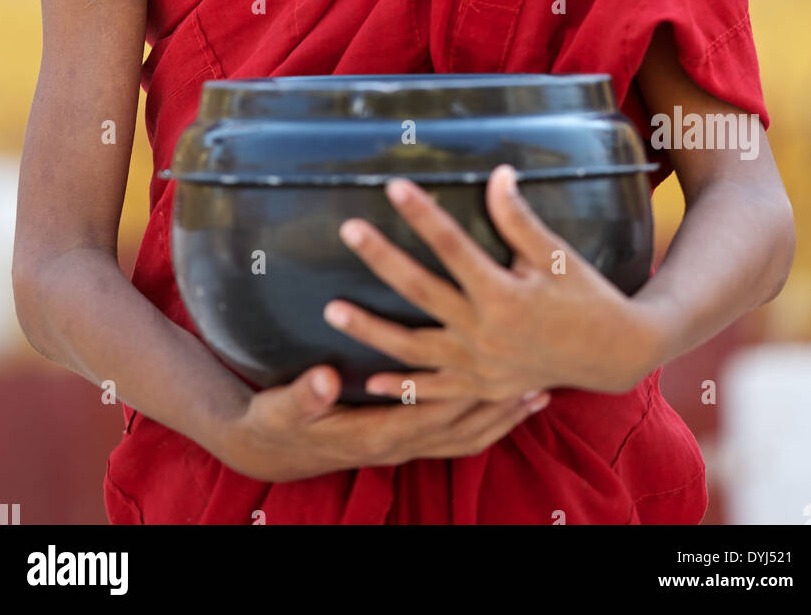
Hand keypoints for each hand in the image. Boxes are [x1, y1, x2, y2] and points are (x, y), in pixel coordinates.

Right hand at [211, 365, 551, 482]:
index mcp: (378, 434)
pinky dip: (486, 425)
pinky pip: (456, 440)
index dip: (469, 390)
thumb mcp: (284, 405)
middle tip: (541, 373)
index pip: (436, 411)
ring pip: (467, 438)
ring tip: (541, 392)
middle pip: (464, 427)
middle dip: (503, 403)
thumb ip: (306, 394)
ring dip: (504, 417)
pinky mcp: (404, 442)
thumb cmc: (278, 421)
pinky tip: (504, 405)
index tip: (501, 361)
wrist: (269, 449)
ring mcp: (404, 447)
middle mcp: (399, 445)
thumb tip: (325, 379)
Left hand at [323, 165, 661, 402]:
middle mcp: (486, 332)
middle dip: (382, 259)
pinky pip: (433, 392)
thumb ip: (519, 218)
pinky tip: (366, 380)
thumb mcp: (556, 255)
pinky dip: (400, 388)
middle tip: (348, 230)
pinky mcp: (480, 387)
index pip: (453, 246)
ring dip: (371, 330)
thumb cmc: (586, 296)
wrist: (612, 354)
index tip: (394, 186)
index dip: (422, 214)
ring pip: (413, 349)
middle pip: (422, 292)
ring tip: (331, 309)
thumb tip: (497, 173)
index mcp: (504, 293)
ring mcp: (480, 365)